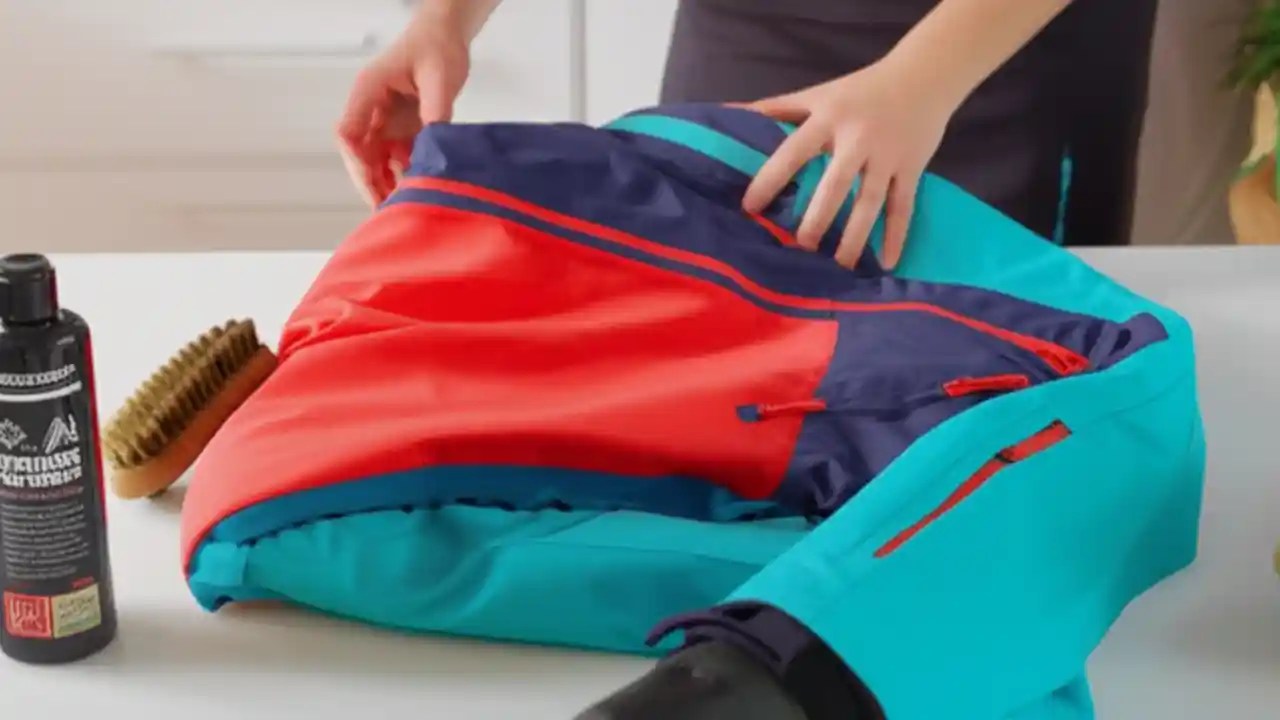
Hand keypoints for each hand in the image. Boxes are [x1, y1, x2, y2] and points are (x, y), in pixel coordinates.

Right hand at [337, 13, 470, 205]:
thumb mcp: (439, 76)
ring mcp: (385, 121)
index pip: (348, 131)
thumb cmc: (437, 47)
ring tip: (399, 210)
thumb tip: (434, 143)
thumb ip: (436, 108)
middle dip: (369, 182)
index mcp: (369, 91)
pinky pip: (396, 158)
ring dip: (385, 184)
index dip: (356, 160)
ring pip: (376, 160)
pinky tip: (415, 194)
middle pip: (359, 153)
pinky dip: (403, 176)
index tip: (372, 182)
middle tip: (385, 210)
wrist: (446, 37)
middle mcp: (371, 109)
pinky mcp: (401, 129)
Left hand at [741, 61, 954, 269]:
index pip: (793, 152)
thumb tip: (728, 111)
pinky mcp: (912, 168)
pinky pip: (903, 207)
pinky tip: (886, 263)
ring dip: (855, 237)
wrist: (925, 74)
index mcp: (828, 119)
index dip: (770, 179)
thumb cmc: (861, 89)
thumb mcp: (818, 94)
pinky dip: (895, 236)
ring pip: (870, 202)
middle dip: (818, 218)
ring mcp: (887, 156)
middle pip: (836, 184)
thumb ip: (775, 108)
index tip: (750, 209)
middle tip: (801, 247)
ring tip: (840, 266)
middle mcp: (857, 139)